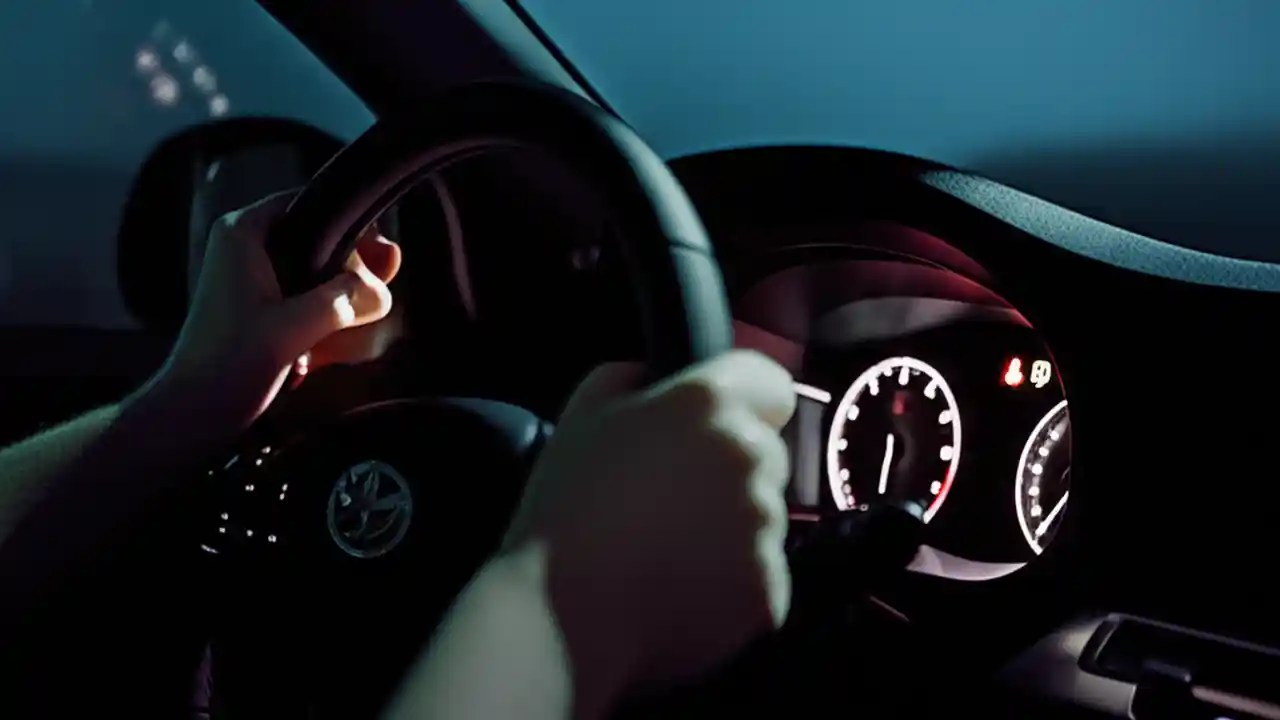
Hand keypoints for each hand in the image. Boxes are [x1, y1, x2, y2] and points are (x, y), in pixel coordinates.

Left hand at [155, 192, 401, 436]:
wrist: (191, 414)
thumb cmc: (228, 366)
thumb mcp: (293, 328)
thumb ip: (343, 302)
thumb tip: (380, 292)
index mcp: (243, 233)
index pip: (311, 204)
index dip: (351, 228)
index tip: (380, 260)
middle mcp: (243, 246)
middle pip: (318, 239)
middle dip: (350, 271)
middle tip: (373, 299)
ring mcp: (248, 278)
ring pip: (314, 272)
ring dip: (338, 299)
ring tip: (353, 326)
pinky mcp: (255, 307)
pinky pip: (303, 298)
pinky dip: (321, 317)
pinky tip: (327, 347)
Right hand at [502, 350, 795, 706]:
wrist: (561, 613)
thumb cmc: (565, 506)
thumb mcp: (583, 412)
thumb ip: (632, 377)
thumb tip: (655, 378)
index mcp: (708, 404)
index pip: (771, 383)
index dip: (746, 401)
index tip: (716, 426)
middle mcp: (750, 457)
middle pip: (768, 454)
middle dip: (733, 470)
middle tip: (675, 498)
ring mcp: (766, 528)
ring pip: (764, 518)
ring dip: (731, 529)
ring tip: (669, 550)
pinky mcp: (769, 590)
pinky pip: (760, 576)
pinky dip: (730, 583)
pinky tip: (678, 587)